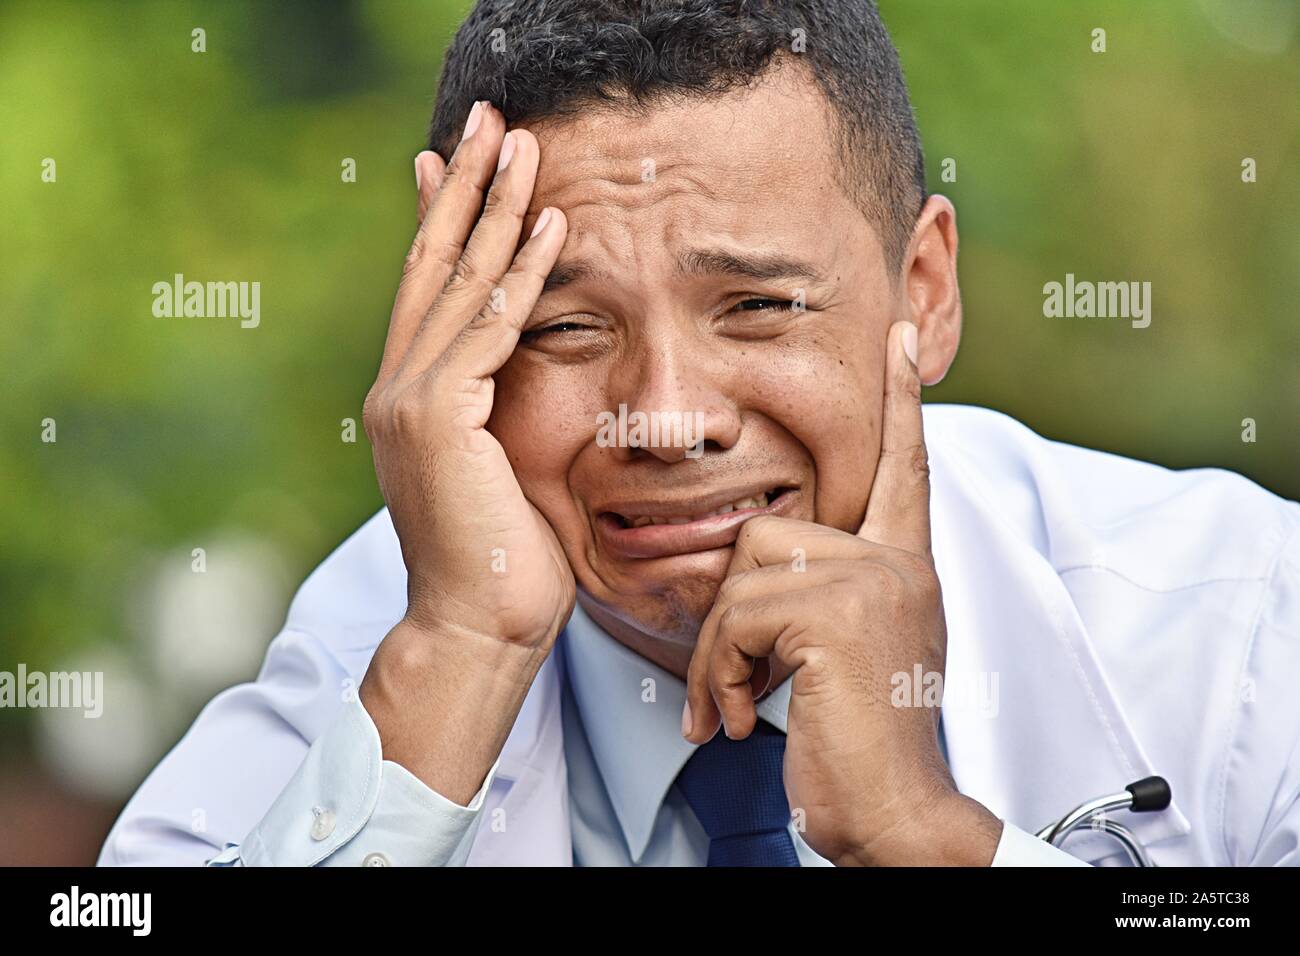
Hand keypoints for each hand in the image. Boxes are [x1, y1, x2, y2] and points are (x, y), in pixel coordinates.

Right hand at [359, 103, 573, 802]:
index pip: (428, 292)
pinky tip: (555, 225)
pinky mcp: (439, 415)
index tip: (455, 164)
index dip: (442, 222)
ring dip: (497, 208)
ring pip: (460, 283)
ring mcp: (412, 400)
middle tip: (489, 122)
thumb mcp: (497, 472)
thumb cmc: (505, 564)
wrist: (478, 629)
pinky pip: (493, 326)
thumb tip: (512, 381)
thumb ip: (493, 414)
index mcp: (412, 401)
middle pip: (433, 266)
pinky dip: (524, 272)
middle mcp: (399, 389)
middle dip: (465, 189)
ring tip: (525, 145)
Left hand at [682, 320, 1002, 864]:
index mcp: (903, 565)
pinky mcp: (837, 610)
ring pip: (742, 577)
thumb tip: (758, 558)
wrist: (891, 815)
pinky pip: (735, 615)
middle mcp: (896, 562)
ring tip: (735, 706)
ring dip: (717, 654)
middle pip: (767, 536)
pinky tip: (741, 719)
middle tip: (730, 686)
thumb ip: (824, 592)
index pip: (903, 468)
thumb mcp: (850, 652)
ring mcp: (873, 581)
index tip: (894, 338)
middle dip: (728, 621)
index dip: (899, 403)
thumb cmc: (859, 741)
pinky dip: (719, 674)